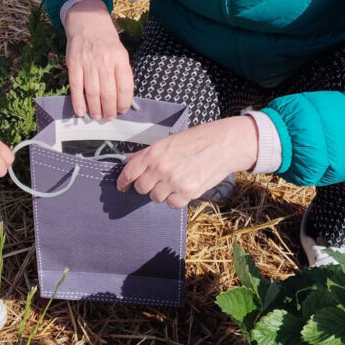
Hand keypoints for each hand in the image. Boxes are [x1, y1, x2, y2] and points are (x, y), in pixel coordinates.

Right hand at [64, 0, 133, 119]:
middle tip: (109, 117)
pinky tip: (81, 111)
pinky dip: (78, 102)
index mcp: (120, 59)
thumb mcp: (120, 53)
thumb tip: (123, 98)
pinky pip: (76, 87)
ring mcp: (88, 63)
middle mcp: (105, 61)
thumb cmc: (106, 41)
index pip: (125, 87)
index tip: (122, 110)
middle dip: (109, 110)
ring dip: (95, 109)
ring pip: (93, 93)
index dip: (124, 103)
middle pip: (108, 93)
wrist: (87, 22)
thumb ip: (121, 72)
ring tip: (97, 116)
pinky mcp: (74, 64)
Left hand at [116, 116, 258, 207]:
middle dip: (146, 186)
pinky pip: (172, 204)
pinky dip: (175, 199)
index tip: (122, 187)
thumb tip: (129, 159)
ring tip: (173, 182)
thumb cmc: (197, 140)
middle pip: (141, 188)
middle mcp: (161, 168)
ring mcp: (174, 182)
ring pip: (156, 198)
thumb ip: (147, 154)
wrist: (223, 144)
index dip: (123, 182)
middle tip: (156, 180)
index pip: (129, 172)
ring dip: (161, 193)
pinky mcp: (188, 193)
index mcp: (154, 153)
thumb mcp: (168, 141)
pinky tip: (182, 188)